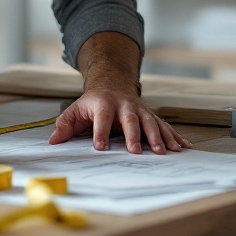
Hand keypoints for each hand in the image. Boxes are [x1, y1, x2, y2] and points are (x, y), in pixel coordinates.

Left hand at [49, 87, 190, 153]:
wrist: (112, 84)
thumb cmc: (93, 103)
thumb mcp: (75, 110)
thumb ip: (64, 125)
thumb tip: (53, 141)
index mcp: (104, 104)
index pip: (101, 119)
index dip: (100, 133)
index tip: (100, 147)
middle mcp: (124, 106)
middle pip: (130, 120)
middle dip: (134, 136)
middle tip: (136, 151)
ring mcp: (140, 110)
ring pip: (151, 123)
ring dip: (159, 137)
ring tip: (164, 152)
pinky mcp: (151, 116)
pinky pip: (165, 126)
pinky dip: (174, 136)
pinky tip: (183, 147)